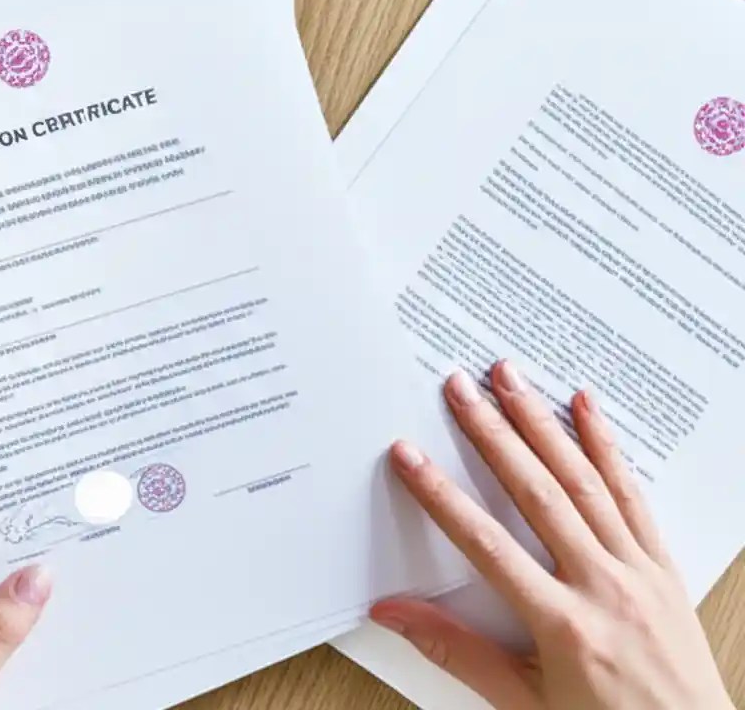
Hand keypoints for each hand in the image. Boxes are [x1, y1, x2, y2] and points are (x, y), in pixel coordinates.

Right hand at [372, 361, 734, 709]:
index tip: (410, 457)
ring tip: (512, 380)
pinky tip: (586, 410)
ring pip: (584, 482)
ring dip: (543, 424)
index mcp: (563, 625)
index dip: (441, 496)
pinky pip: (632, 496)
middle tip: (460, 388)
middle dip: (492, 434)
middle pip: (537, 494)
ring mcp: (638, 571)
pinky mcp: (661, 566)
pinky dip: (608, 448)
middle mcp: (604, 587)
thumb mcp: (523, 702)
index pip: (487, 546)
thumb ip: (458, 652)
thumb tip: (396, 614)